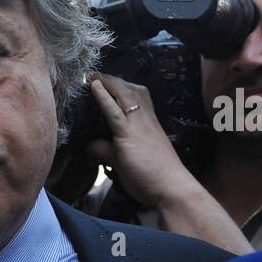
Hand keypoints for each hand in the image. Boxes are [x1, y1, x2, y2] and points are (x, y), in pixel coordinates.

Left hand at [86, 74, 198, 209]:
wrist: (172, 188)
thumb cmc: (153, 177)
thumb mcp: (125, 160)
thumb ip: (107, 150)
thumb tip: (90, 145)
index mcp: (149, 123)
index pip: (137, 97)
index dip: (122, 87)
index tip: (108, 80)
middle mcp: (145, 119)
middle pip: (129, 91)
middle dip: (112, 80)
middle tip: (94, 73)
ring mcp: (138, 126)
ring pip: (122, 96)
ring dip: (106, 82)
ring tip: (90, 74)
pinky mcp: (129, 136)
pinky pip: (114, 112)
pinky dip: (103, 97)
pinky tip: (93, 86)